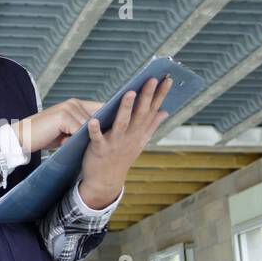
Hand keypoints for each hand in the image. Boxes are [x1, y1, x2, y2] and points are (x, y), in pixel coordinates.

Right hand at [11, 97, 102, 153]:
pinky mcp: (63, 116)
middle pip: (97, 119)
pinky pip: (78, 131)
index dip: (111, 116)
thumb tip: (100, 135)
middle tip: (104, 143)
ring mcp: (68, 108)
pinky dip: (76, 140)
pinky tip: (69, 145)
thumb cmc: (45, 136)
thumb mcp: (66, 131)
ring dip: (86, 139)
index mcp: (76, 104)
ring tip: (83, 148)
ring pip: (88, 127)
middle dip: (100, 132)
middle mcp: (74, 103)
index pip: (100, 108)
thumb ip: (80, 128)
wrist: (22, 136)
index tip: (120, 127)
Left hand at [78, 76, 172, 208]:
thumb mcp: (140, 141)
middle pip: (140, 114)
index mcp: (139, 132)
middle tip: (152, 79)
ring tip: (129, 93)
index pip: (153, 110)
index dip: (161, 95)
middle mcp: (130, 136)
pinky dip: (95, 130)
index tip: (169, 79)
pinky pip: (97, 138)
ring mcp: (115, 143)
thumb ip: (151, 125)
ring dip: (126, 108)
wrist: (106, 181)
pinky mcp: (99, 149)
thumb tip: (165, 111)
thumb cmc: (122, 157)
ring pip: (122, 123)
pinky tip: (93, 120)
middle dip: (146, 96)